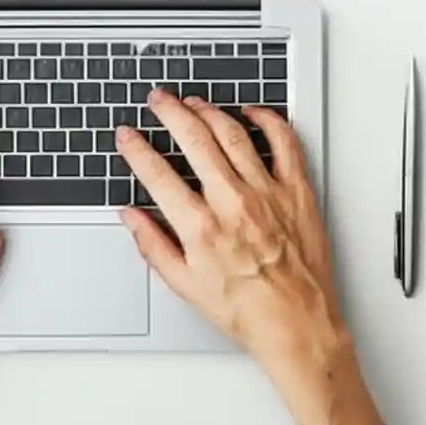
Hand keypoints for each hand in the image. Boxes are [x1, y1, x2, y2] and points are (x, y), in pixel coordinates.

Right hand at [116, 91, 412, 424]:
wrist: (297, 324)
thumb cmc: (246, 311)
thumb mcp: (184, 286)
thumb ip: (152, 245)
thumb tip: (131, 216)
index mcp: (200, 228)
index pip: (157, 173)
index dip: (137, 149)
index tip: (128, 136)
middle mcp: (233, 203)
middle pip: (194, 139)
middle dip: (170, 113)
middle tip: (158, 101)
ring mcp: (267, 193)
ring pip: (234, 134)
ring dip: (209, 111)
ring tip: (194, 102)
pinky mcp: (297, 192)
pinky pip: (284, 143)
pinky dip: (268, 121)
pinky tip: (253, 113)